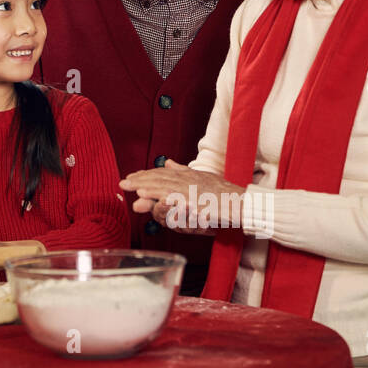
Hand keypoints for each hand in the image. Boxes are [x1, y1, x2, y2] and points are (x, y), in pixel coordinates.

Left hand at [120, 164, 244, 229]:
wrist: (244, 204)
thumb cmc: (226, 194)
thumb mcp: (203, 179)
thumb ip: (184, 171)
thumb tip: (167, 163)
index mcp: (189, 175)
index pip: (162, 173)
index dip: (146, 174)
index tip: (131, 177)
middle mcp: (189, 179)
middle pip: (160, 177)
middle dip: (141, 179)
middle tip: (124, 183)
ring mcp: (193, 189)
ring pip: (165, 186)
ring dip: (147, 186)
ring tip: (132, 188)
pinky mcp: (197, 199)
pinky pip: (176, 197)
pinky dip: (161, 196)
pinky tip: (149, 197)